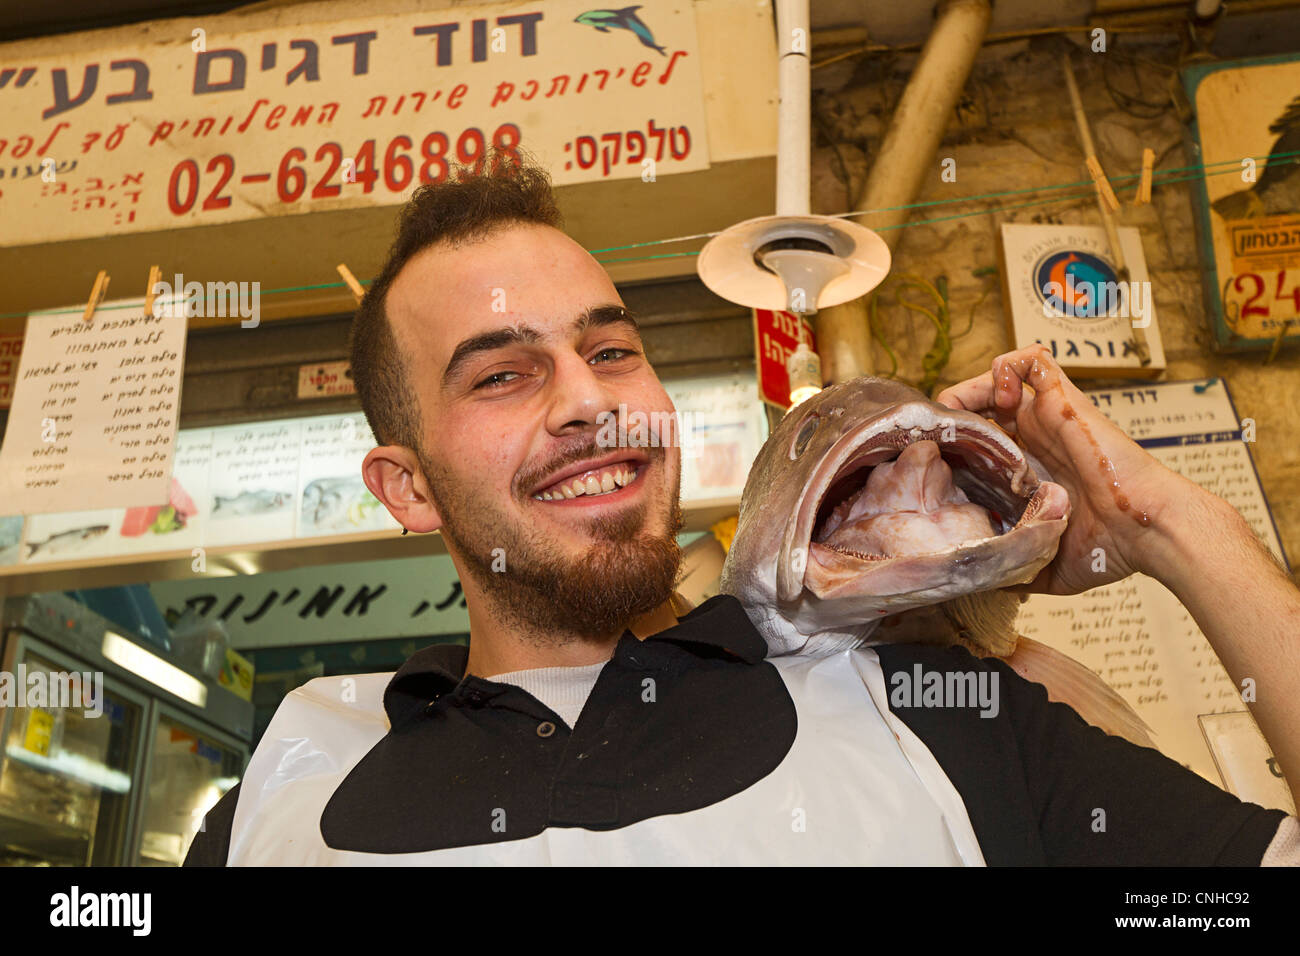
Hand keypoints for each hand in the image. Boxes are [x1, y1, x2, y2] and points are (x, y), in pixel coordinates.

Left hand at [935, 345, 1198, 594]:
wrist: (1146, 529)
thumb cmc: (1108, 549)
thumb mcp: (1046, 567)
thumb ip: (1015, 568)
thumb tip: (985, 584)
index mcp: (1026, 472)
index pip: (977, 447)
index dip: (951, 449)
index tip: (930, 464)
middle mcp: (1033, 441)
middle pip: (979, 408)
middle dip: (950, 417)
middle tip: (936, 437)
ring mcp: (1046, 418)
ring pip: (998, 379)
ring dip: (971, 388)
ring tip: (961, 414)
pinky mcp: (1063, 401)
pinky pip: (1034, 362)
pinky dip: (1008, 367)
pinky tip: (1000, 397)